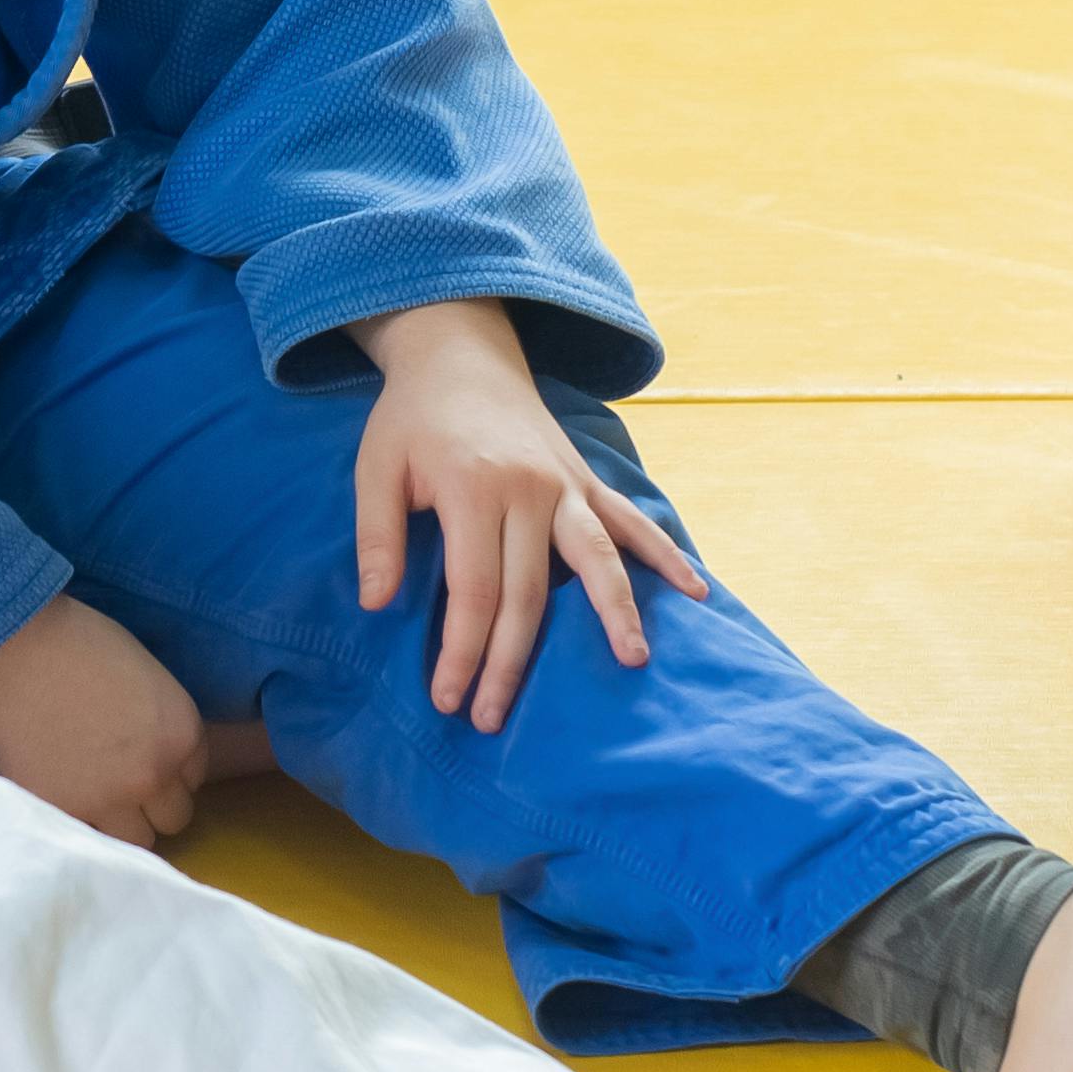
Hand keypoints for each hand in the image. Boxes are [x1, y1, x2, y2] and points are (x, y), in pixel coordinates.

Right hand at [0, 593, 206, 846]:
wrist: (10, 647)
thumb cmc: (74, 640)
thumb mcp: (142, 675)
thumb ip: (156, 721)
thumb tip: (149, 747)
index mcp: (181, 732)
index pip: (194, 776)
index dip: (166, 766)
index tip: (141, 757)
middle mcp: (155, 774)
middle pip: (174, 817)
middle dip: (150, 801)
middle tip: (118, 780)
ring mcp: (110, 801)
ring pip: (136, 840)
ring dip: (120, 822)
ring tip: (91, 795)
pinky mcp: (65, 813)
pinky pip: (88, 836)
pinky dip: (80, 820)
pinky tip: (61, 791)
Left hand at [351, 299, 701, 732]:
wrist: (460, 353)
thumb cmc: (412, 419)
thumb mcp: (376, 467)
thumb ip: (378, 536)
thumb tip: (376, 605)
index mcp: (474, 490)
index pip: (475, 591)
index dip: (463, 650)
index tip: (448, 697)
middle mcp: (530, 491)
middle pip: (529, 594)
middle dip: (512, 662)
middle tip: (492, 717)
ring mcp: (566, 485)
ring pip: (596, 560)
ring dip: (613, 613)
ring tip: (631, 663)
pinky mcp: (587, 480)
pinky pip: (632, 520)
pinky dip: (665, 554)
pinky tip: (696, 590)